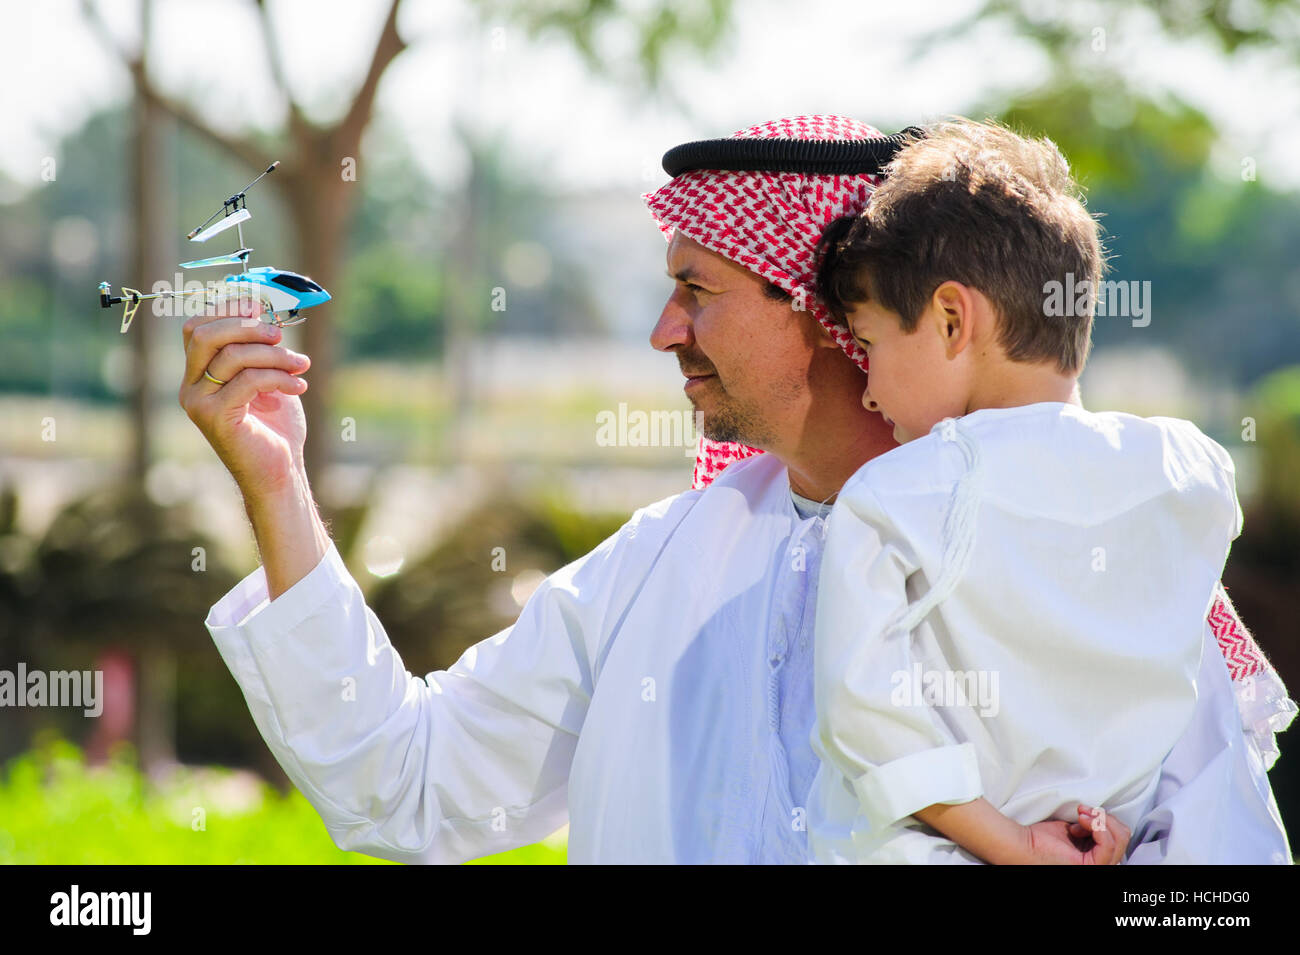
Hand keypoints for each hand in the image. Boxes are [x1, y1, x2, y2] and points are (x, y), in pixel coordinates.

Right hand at [179, 297, 310, 494]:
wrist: (281, 471)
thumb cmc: (276, 426)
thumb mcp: (269, 377)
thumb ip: (260, 348)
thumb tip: (265, 309)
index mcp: (197, 375)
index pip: (196, 328)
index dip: (226, 310)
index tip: (261, 305)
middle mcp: (190, 387)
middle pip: (204, 335)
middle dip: (246, 326)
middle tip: (280, 335)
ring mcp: (198, 404)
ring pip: (233, 356)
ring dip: (275, 356)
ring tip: (300, 366)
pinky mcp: (215, 418)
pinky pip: (248, 380)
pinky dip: (280, 377)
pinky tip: (300, 386)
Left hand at [1024, 805, 1130, 864]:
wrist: (1023, 844)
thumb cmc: (1041, 839)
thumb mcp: (1074, 831)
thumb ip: (1090, 829)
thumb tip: (1102, 819)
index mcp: (1096, 857)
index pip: (1119, 840)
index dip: (1106, 821)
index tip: (1085, 813)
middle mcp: (1100, 865)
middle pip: (1123, 839)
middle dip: (1105, 818)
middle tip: (1084, 811)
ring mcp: (1096, 868)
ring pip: (1118, 840)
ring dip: (1099, 820)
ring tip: (1081, 815)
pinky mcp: (1090, 867)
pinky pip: (1107, 845)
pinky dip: (1097, 827)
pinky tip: (1081, 821)